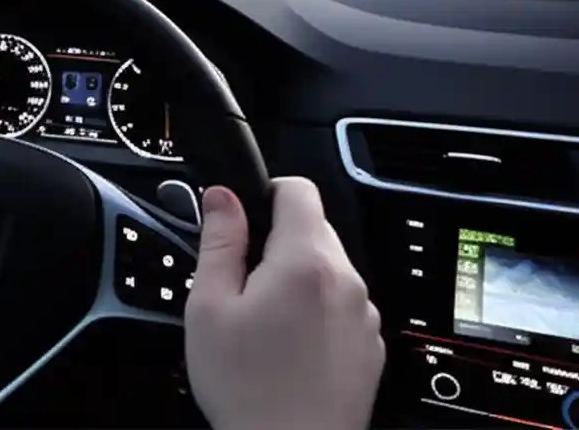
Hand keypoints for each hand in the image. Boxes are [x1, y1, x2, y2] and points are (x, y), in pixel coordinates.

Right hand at [185, 178, 384, 429]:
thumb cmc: (248, 389)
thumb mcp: (209, 307)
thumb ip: (219, 242)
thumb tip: (223, 197)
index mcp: (305, 262)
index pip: (298, 189)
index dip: (265, 193)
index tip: (243, 220)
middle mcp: (346, 281)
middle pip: (314, 229)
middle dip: (276, 244)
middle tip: (240, 285)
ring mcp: (364, 314)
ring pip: (327, 269)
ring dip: (296, 279)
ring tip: (262, 324)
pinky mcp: (369, 344)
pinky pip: (341, 306)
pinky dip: (315, 312)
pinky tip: (287, 347)